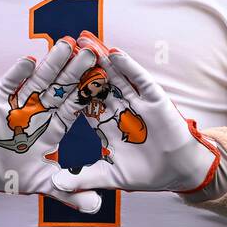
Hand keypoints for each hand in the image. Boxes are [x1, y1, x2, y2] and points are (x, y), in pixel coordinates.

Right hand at [0, 39, 102, 212]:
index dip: (90, 93)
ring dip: (51, 64)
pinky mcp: (0, 100)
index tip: (106, 78)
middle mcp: (42, 110)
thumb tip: (97, 208)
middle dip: (75, 70)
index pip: (77, 106)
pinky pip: (10, 84)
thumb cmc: (15, 173)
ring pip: (40, 80)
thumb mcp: (45, 184)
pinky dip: (18, 74)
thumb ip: (71, 193)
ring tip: (65, 44)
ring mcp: (21, 102)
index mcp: (57, 126)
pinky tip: (28, 60)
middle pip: (62, 87)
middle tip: (91, 50)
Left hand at [50, 34, 221, 196]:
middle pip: (95, 84)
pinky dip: (127, 66)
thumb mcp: (110, 176)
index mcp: (104, 123)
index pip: (81, 104)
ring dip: (100, 59)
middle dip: (80, 67)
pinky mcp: (153, 97)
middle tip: (62, 48)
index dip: (65, 92)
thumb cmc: (145, 173)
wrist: (179, 172)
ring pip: (114, 76)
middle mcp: (117, 107)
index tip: (46, 80)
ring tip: (84, 41)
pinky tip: (114, 53)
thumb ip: (84, 178)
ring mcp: (135, 100)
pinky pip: (138, 79)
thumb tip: (55, 185)